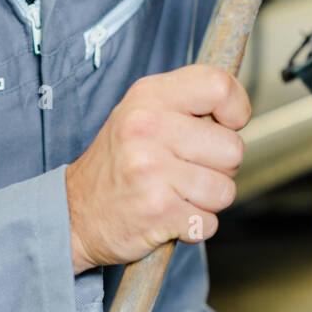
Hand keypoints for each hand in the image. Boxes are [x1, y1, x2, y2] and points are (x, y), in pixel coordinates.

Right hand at [65, 66, 249, 272]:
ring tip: (177, 192)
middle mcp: (149, 128)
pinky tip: (170, 215)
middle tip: (188, 169)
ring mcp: (153, 171)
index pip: (219, 86)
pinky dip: (195, 225)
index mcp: (149, 96)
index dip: (237, 109)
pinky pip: (209, 222)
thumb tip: (236, 110)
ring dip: (208, 199)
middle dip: (220, 166)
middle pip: (233, 148)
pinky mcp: (158, 211)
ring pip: (225, 190)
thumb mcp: (141, 112)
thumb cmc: (119, 161)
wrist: (74, 211)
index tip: (227, 124)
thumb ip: (186, 103)